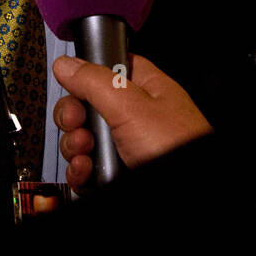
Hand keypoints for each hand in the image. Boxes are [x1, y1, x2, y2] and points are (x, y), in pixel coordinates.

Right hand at [52, 54, 211, 191]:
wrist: (188, 191)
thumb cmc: (180, 145)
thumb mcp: (132, 106)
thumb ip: (96, 82)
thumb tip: (67, 64)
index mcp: (144, 88)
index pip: (107, 69)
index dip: (85, 78)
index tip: (74, 88)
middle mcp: (134, 115)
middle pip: (87, 106)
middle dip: (74, 117)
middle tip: (78, 123)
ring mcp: (125, 145)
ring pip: (84, 139)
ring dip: (75, 146)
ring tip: (85, 150)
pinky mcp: (117, 171)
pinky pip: (87, 167)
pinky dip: (79, 169)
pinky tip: (85, 170)